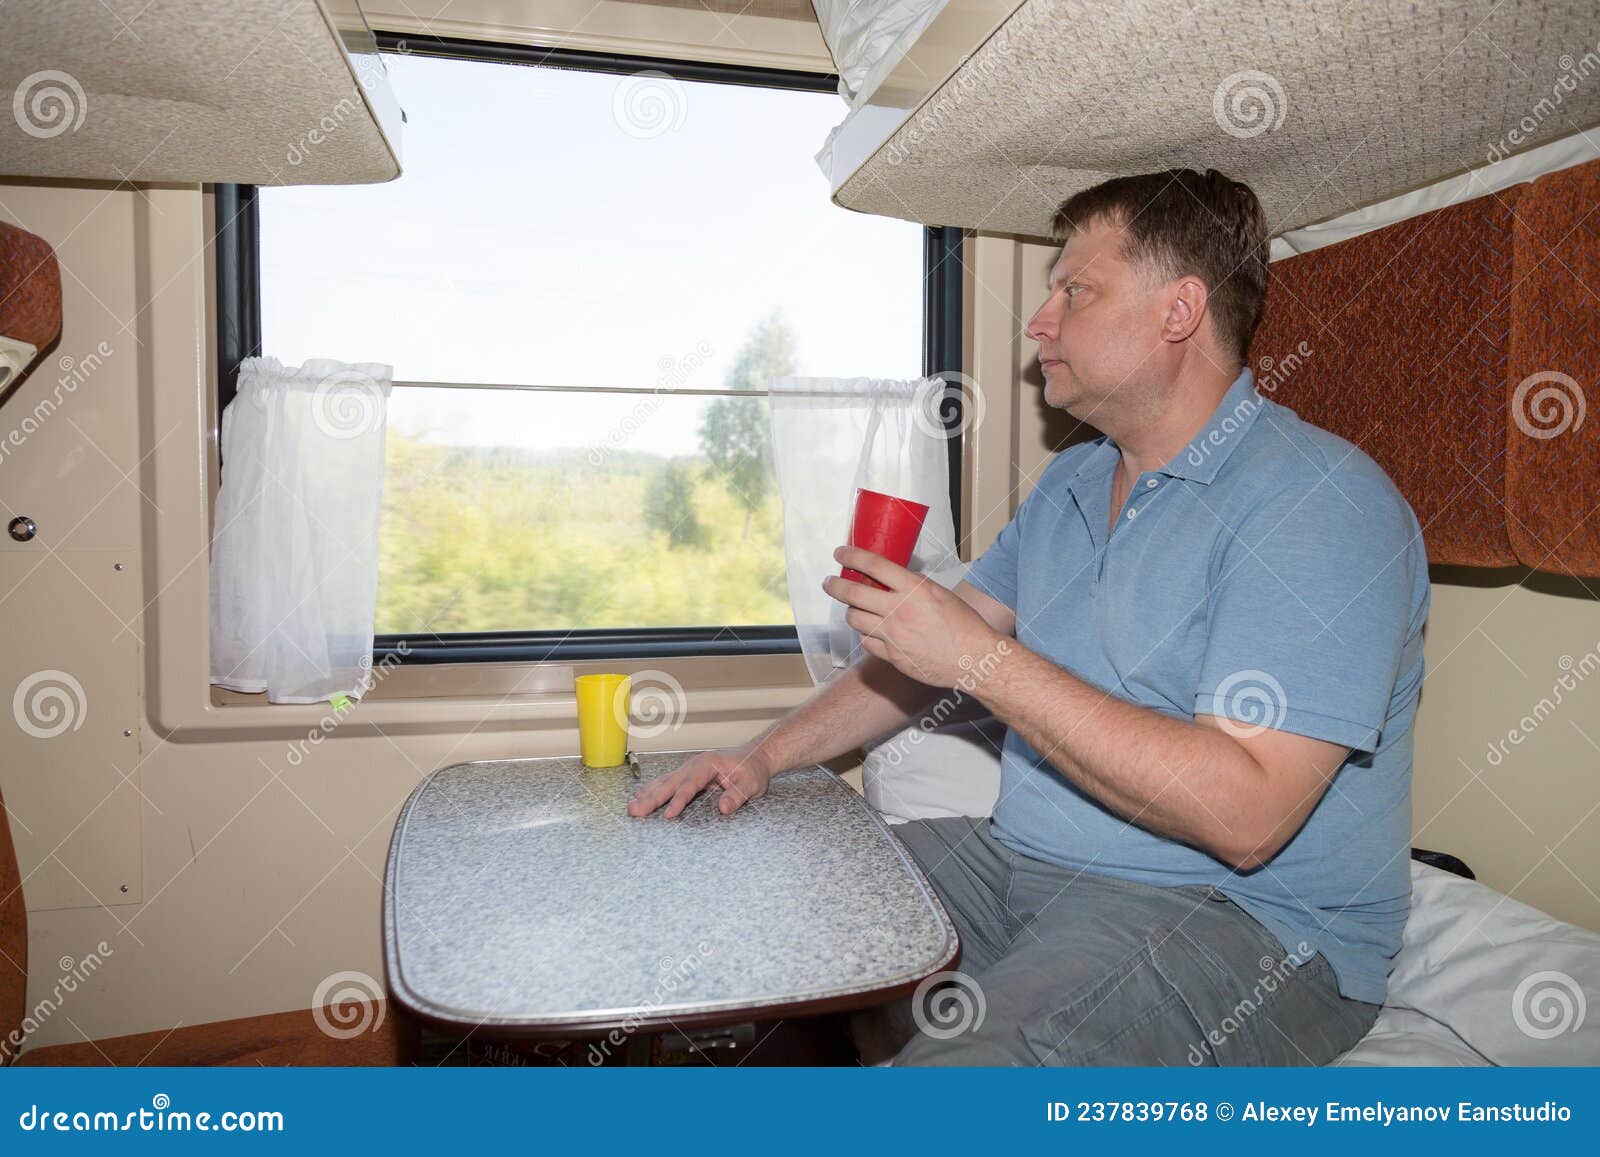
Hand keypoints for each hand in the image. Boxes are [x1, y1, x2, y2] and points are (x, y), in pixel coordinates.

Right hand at [625, 744, 774, 818]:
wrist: (755, 757)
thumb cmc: (752, 770)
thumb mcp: (752, 784)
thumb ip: (738, 795)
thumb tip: (724, 808)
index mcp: (709, 763)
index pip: (691, 785)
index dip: (679, 800)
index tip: (669, 815)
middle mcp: (695, 764)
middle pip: (670, 783)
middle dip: (652, 798)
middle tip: (636, 811)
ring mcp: (689, 768)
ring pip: (665, 782)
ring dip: (647, 795)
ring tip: (632, 808)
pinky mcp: (687, 774)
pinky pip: (667, 782)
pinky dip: (653, 790)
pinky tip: (640, 798)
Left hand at [823, 545, 1004, 687]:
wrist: (973, 659)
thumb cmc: (964, 625)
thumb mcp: (939, 593)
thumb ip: (912, 586)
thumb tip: (891, 579)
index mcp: (913, 589)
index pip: (873, 565)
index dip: (851, 556)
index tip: (841, 553)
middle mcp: (898, 610)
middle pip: (852, 594)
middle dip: (834, 585)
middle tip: (829, 582)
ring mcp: (893, 635)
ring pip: (855, 619)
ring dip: (852, 611)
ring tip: (856, 608)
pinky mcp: (892, 656)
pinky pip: (867, 642)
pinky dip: (868, 635)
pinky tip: (874, 632)